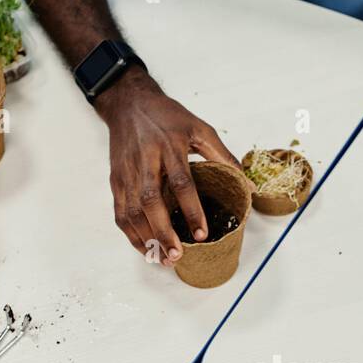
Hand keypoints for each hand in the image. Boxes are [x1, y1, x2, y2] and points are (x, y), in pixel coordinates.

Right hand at [94, 72, 238, 265]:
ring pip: (132, 210)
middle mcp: (146, 161)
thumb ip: (222, 155)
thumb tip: (246, 183)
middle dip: (164, 231)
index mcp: (169, 147)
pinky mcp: (116, 180)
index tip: (201, 234)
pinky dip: (131, 234)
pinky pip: (120, 212)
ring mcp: (127, 172)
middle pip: (151, 201)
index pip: (181, 183)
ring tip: (163, 259)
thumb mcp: (199, 128)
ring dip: (146, 238)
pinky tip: (145, 248)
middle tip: (178, 254)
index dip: (191, 210)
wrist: (128, 104)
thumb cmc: (166, 117)